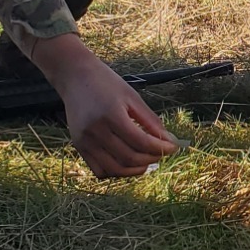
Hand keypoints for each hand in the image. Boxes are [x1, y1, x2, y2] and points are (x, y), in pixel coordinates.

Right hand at [31, 34, 179, 176]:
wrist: (75, 77)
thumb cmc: (106, 83)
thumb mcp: (132, 96)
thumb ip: (150, 120)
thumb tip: (168, 140)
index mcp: (111, 115)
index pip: (141, 142)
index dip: (161, 148)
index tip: (174, 147)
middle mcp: (95, 131)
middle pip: (129, 157)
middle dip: (151, 158)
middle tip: (163, 153)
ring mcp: (85, 141)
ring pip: (115, 169)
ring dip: (135, 170)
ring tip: (147, 162)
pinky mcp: (78, 147)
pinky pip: (100, 170)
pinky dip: (116, 172)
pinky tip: (128, 163)